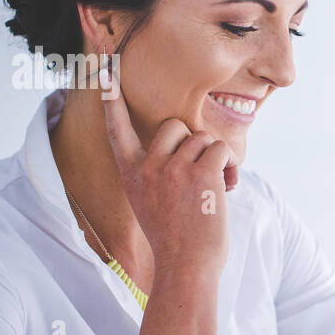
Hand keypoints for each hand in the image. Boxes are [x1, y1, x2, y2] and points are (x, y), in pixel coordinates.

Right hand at [102, 63, 234, 278]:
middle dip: (193, 145)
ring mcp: (172, 169)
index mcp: (130, 173)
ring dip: (216, 159)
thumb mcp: (151, 201)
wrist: (185, 268)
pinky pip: (220, 150)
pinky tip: (228, 187)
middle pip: (174, 126)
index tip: (102, 66)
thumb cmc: (175, 239)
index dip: (110, 96)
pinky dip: (231, 166)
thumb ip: (157, 172)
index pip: (116, 127)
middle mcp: (146, 166)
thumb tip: (186, 146)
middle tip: (202, 176)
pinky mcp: (200, 173)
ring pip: (201, 138)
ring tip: (217, 187)